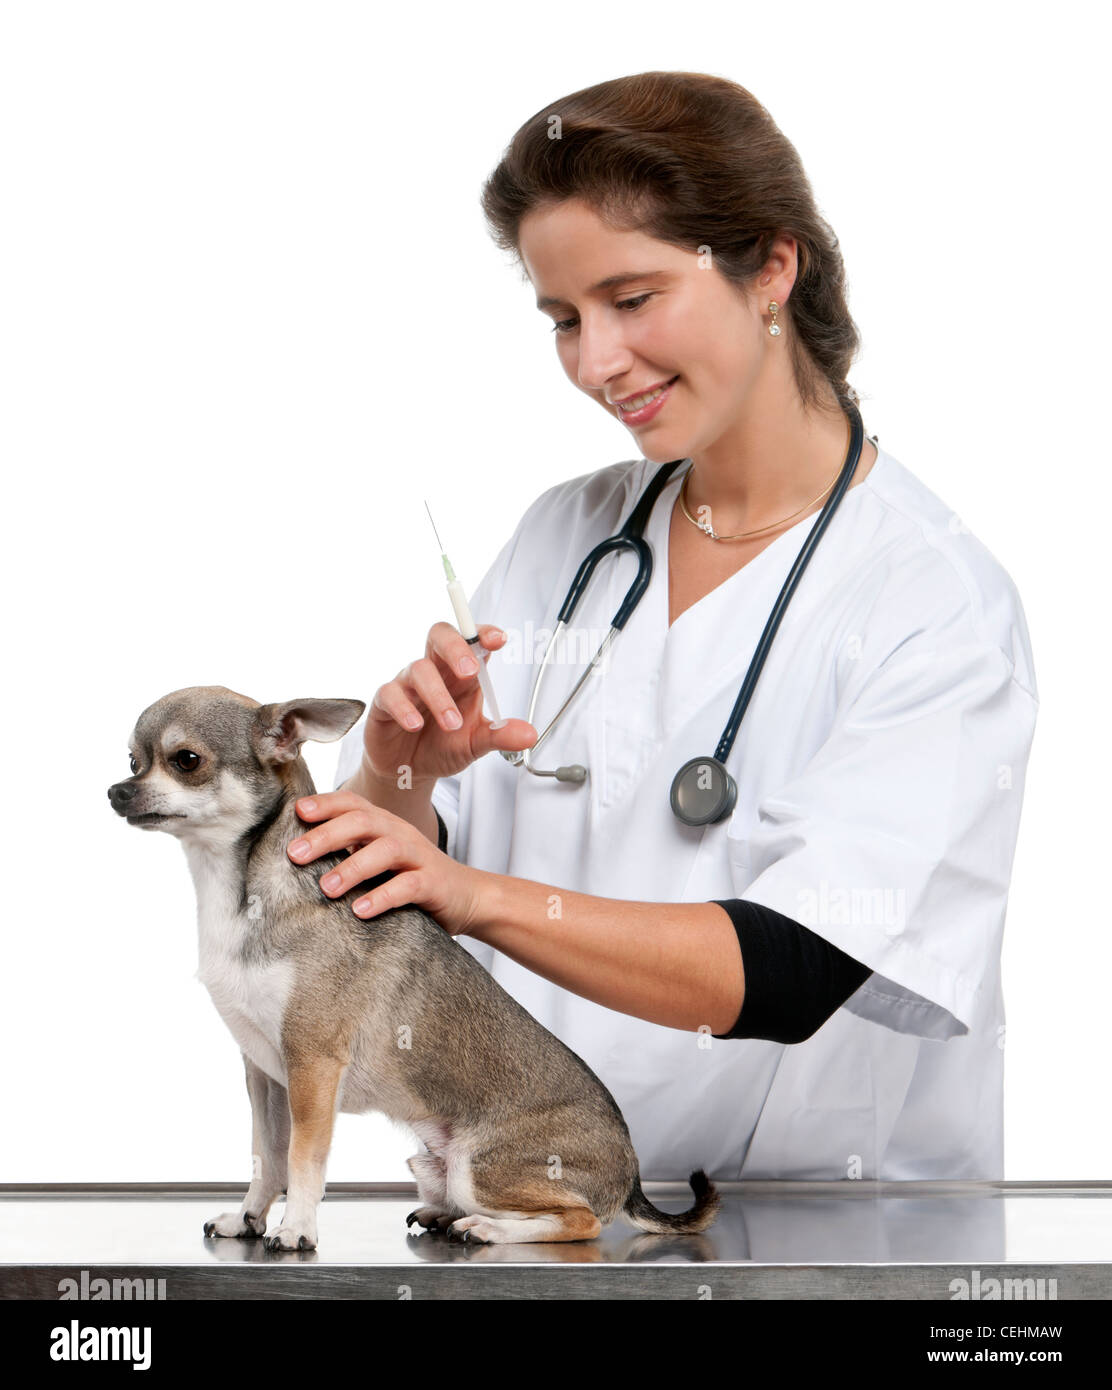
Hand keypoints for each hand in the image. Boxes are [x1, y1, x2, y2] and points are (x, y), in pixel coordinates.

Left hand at [287, 790, 489, 936]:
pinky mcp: (433, 883)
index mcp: (384, 825)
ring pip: (386, 850)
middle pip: (364, 821)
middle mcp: (400, 834)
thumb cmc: (412, 877)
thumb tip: (296, 855)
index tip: (297, 812)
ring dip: (352, 867)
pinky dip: (382, 896)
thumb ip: (348, 852)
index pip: (354, 803)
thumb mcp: (379, 859)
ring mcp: (419, 856)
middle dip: (327, 835)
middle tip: (295, 854)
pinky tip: (360, 910)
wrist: (466, 896)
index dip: (326, 803)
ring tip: (325, 888)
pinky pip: (408, 886)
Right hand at [363, 622, 535, 788]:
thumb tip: (529, 735)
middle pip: (440, 636)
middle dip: (456, 648)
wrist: (410, 769)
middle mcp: (436, 671)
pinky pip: (390, 694)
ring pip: (419, 669)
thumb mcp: (477, 743)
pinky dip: (404, 708)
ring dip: (438, 696)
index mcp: (462, 675)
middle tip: (470, 672)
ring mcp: (408, 684)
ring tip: (452, 724)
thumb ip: (501, 735)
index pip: (472, 641)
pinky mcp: (385, 702)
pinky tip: (416, 725)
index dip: (483, 634)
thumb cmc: (443, 744)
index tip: (498, 639)